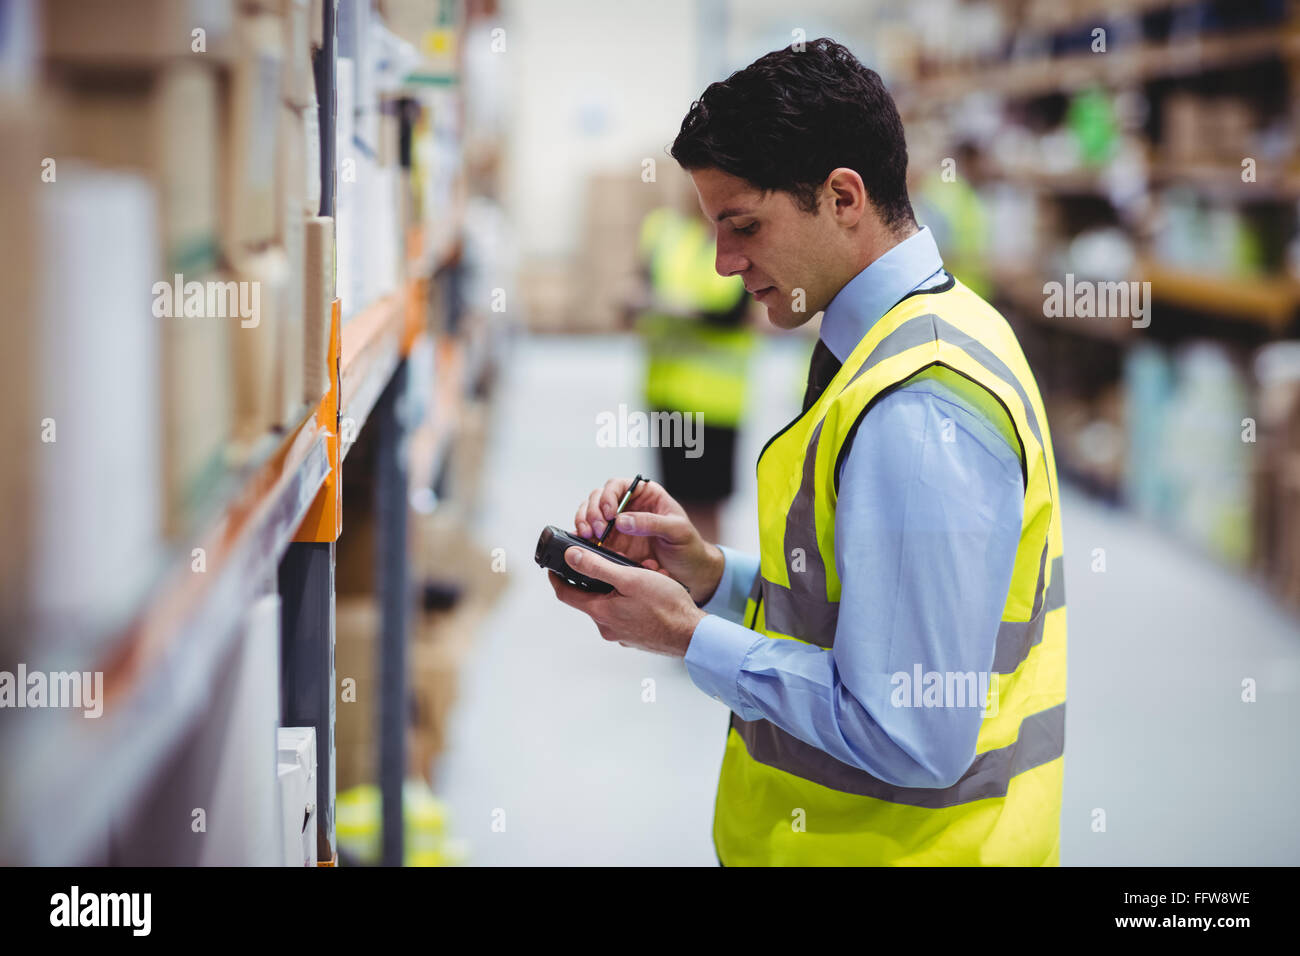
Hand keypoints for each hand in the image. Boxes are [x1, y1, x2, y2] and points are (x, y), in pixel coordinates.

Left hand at [547, 546, 705, 657]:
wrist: (692, 635)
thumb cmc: (666, 606)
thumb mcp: (629, 578)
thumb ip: (598, 567)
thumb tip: (571, 557)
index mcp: (601, 612)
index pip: (565, 594)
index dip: (557, 578)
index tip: (553, 567)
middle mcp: (607, 627)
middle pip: (591, 597)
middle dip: (601, 577)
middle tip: (617, 562)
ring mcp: (622, 635)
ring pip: (612, 604)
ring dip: (622, 588)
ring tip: (644, 575)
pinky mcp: (636, 637)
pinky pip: (627, 614)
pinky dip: (633, 601)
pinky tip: (651, 592)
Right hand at [573, 477, 724, 603]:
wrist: (691, 573)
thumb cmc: (689, 546)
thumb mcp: (677, 531)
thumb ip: (651, 523)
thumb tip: (621, 520)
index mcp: (646, 495)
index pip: (618, 485)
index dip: (609, 496)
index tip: (610, 514)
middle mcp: (628, 507)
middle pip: (598, 498)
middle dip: (593, 511)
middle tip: (596, 529)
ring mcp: (618, 526)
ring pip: (590, 515)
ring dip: (584, 523)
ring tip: (588, 537)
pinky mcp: (613, 544)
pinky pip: (592, 537)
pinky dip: (586, 540)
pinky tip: (587, 547)